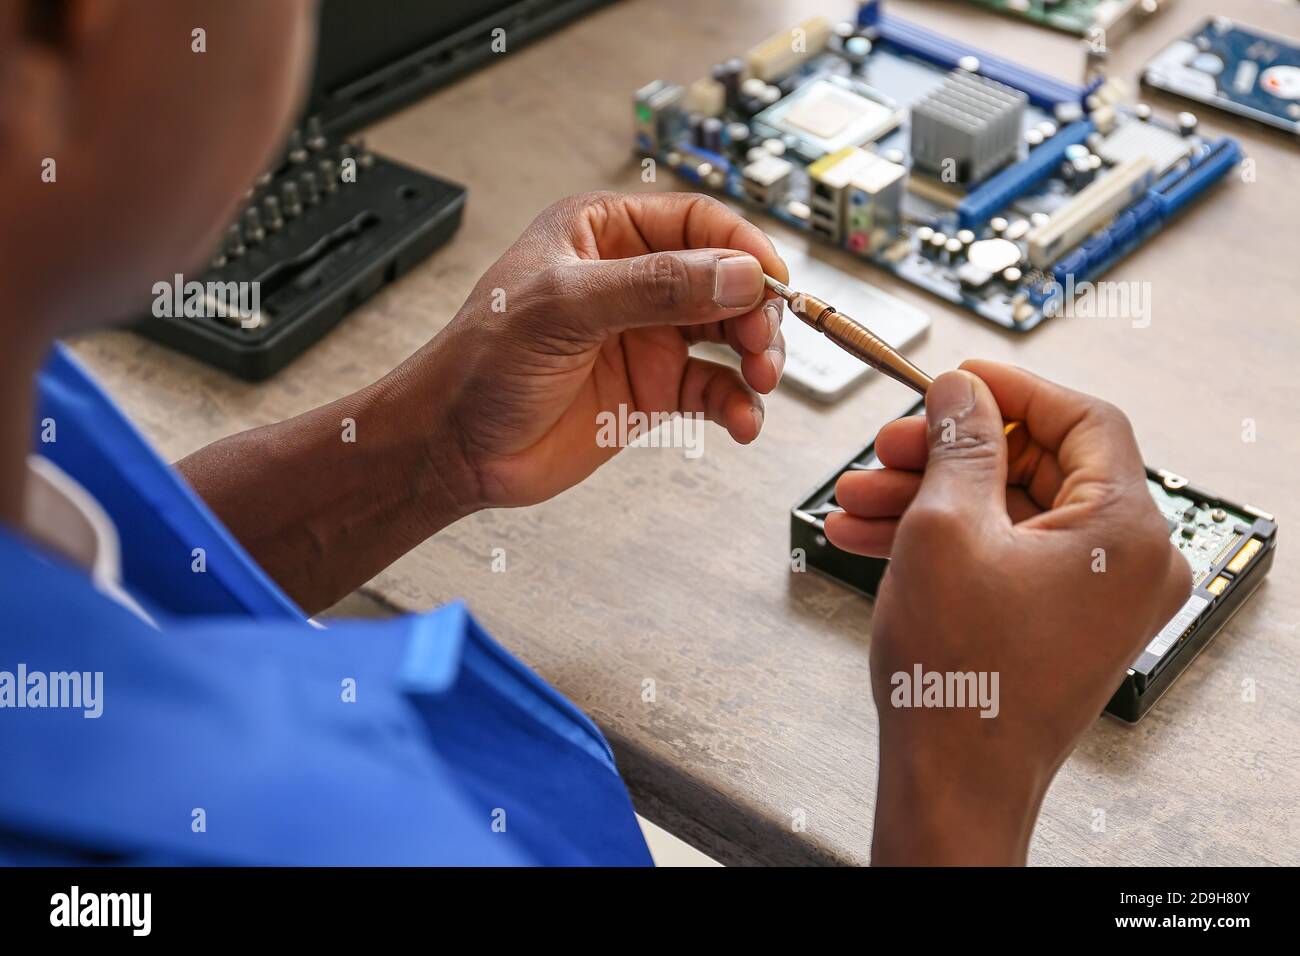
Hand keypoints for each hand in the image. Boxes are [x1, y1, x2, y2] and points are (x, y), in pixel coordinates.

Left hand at [401, 191, 788, 510]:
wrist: (454, 448)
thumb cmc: (481, 363)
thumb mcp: (564, 308)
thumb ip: (654, 288)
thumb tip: (737, 273)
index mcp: (605, 235)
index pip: (697, 223)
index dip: (742, 249)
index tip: (772, 282)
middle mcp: (633, 280)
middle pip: (725, 279)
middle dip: (756, 309)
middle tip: (762, 343)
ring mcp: (647, 336)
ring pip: (730, 333)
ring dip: (757, 356)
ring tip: (760, 381)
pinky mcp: (654, 390)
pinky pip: (716, 389)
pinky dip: (738, 404)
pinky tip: (743, 421)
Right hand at [825, 361, 1190, 864]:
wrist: (952, 783)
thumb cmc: (961, 679)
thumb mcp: (943, 529)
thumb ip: (957, 444)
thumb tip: (960, 392)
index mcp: (1125, 532)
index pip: (1082, 419)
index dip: (1011, 389)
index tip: (955, 379)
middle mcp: (1127, 564)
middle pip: (1035, 465)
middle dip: (945, 453)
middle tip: (886, 446)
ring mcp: (1094, 597)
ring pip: (1006, 512)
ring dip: (927, 497)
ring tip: (857, 499)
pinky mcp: (1058, 621)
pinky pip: (1002, 555)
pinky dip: (943, 540)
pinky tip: (872, 535)